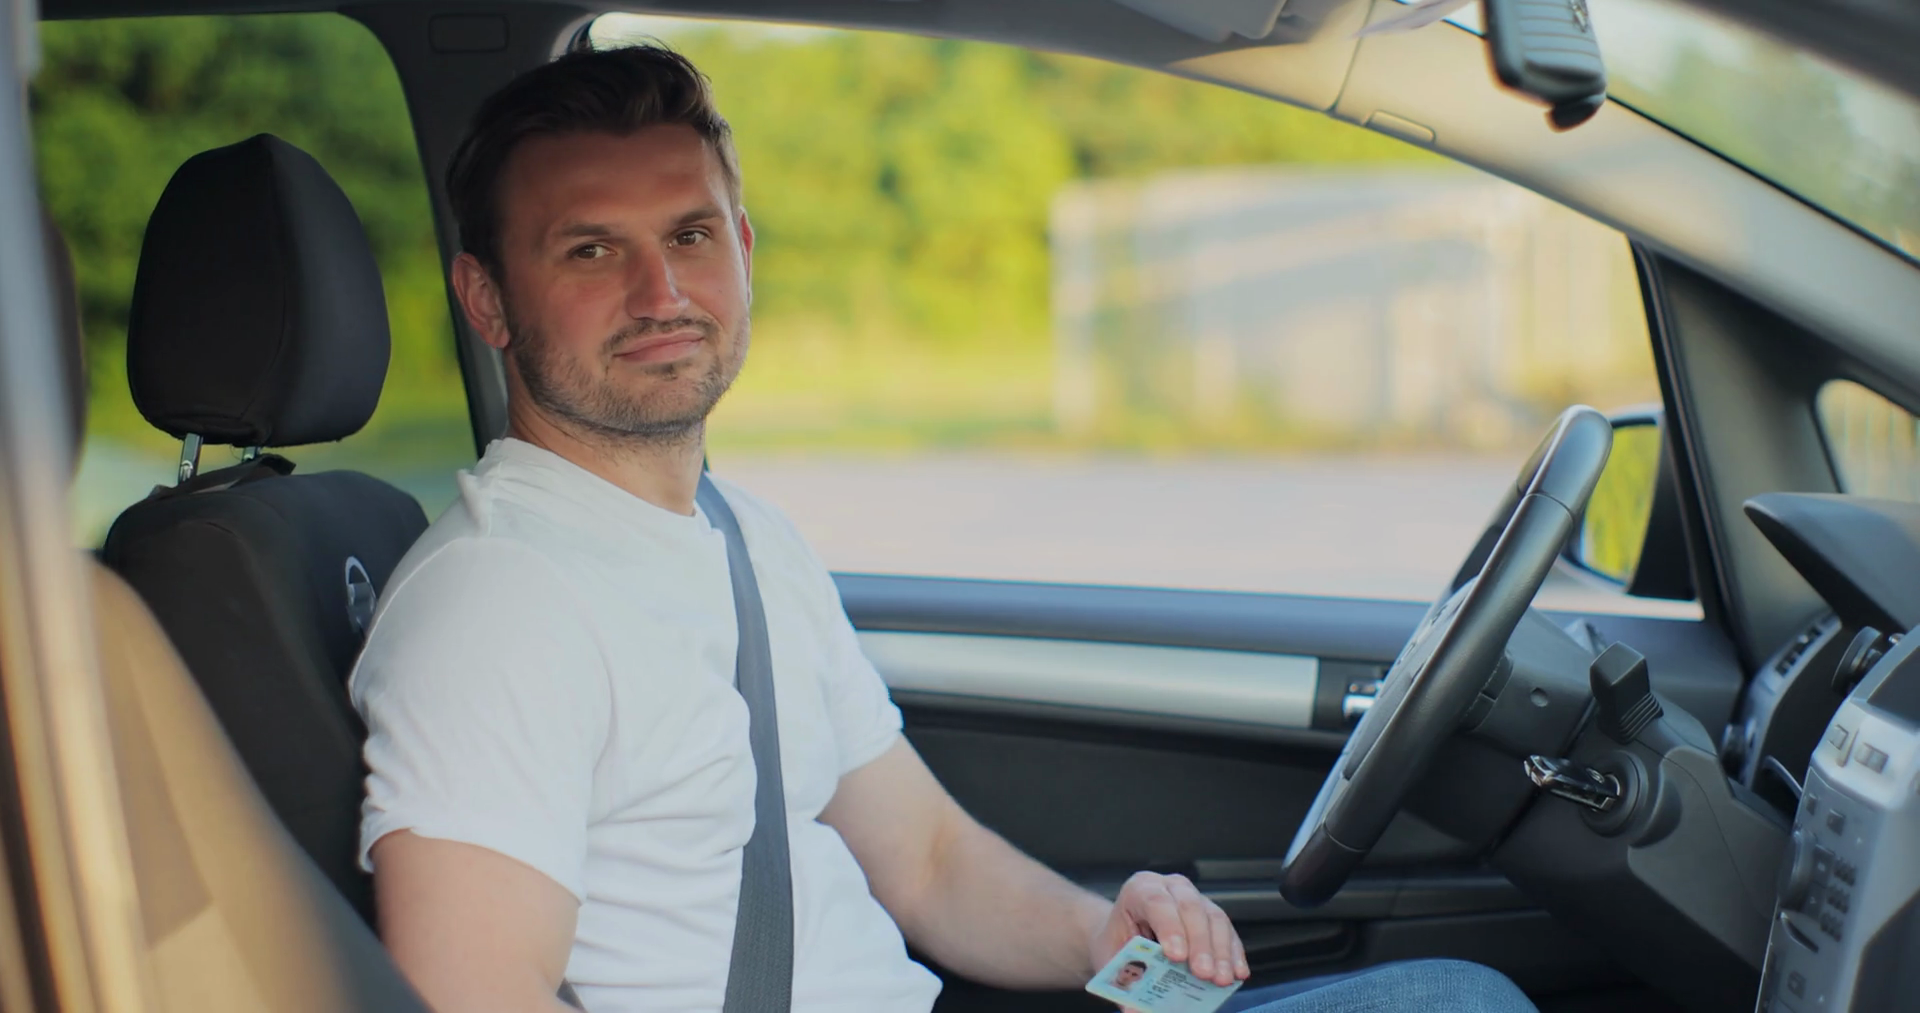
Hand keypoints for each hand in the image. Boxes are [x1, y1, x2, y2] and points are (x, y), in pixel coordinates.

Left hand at [1090, 871, 1247, 988]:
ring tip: (1221, 980)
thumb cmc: (1118, 944)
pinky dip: (1234, 953)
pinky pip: (1228, 931)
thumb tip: (1135, 1011)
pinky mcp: (1212, 915)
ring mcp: (1195, 898)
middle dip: (1200, 943)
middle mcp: (1170, 887)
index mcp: (1140, 889)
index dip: (1169, 927)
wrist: (1127, 936)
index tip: (1176, 957)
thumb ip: (1124, 982)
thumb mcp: (1112, 960)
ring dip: (1221, 952)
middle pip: (1190, 907)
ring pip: (1214, 918)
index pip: (1156, 902)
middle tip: (1204, 974)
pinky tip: (1237, 973)